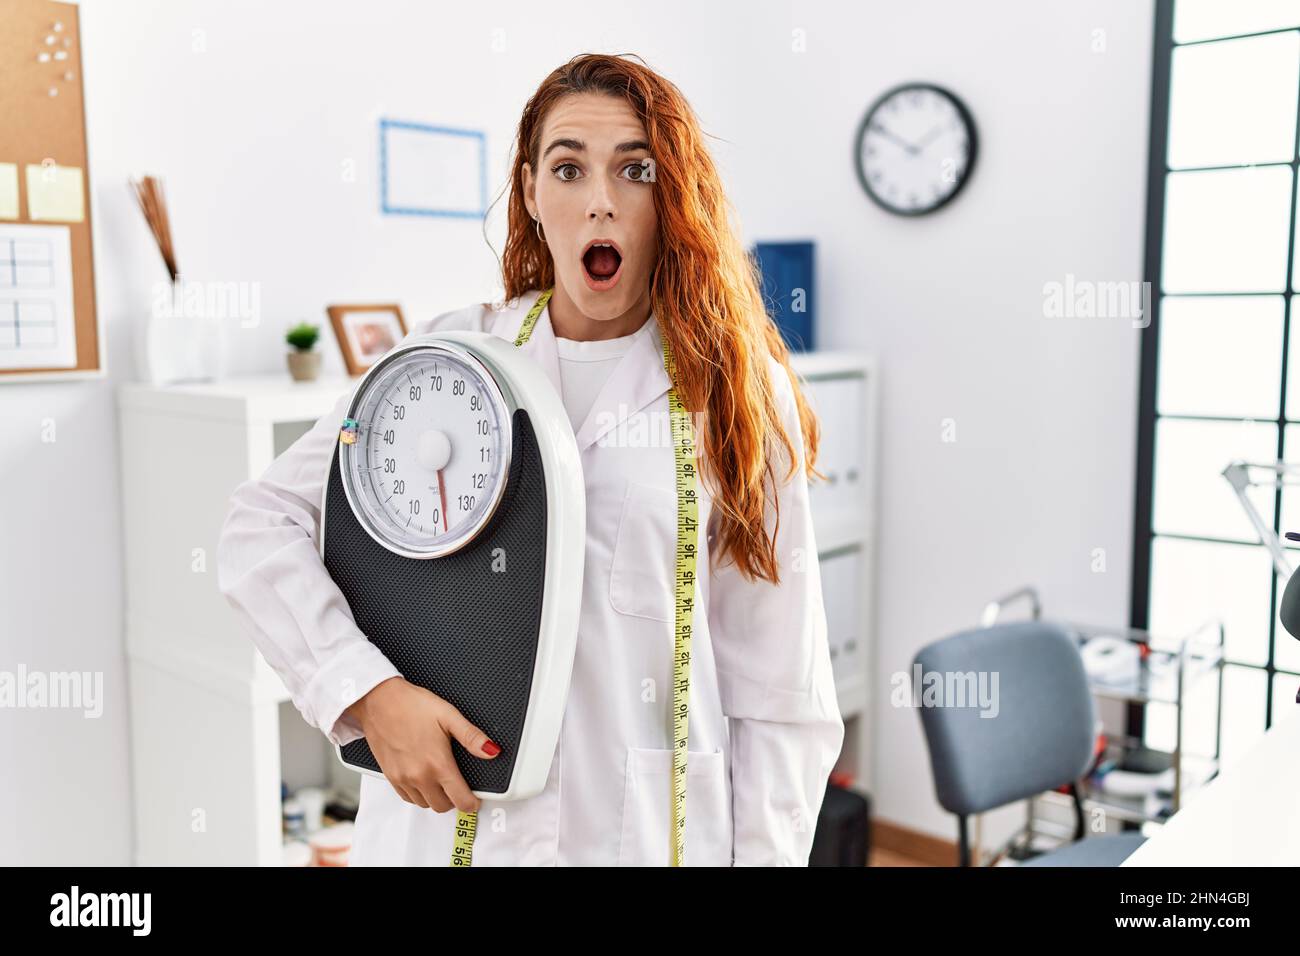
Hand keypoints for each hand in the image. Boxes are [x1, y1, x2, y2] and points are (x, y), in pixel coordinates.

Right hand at [345, 677, 499, 812]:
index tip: (475, 798)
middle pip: (443, 807)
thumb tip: (492, 751)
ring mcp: (402, 778)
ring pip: (424, 804)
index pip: (460, 801)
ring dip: (436, 798)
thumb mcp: (449, 715)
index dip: (472, 803)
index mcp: (438, 764)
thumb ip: (472, 737)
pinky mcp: (390, 777)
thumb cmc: (411, 705)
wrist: (379, 701)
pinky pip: (407, 798)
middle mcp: (419, 776)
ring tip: (441, 780)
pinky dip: (418, 794)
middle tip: (459, 785)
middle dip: (454, 800)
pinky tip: (423, 778)